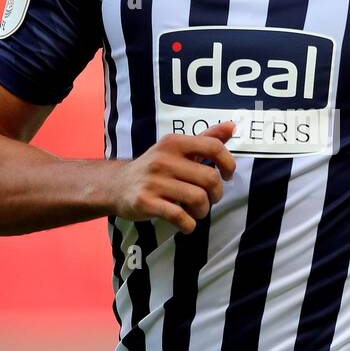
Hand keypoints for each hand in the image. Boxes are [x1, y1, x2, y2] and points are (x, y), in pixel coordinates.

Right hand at [109, 122, 235, 232]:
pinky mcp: (145, 202)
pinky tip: (186, 223)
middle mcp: (163, 159)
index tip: (226, 176)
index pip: (212, 147)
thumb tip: (232, 126)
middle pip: (210, 178)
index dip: (228, 163)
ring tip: (196, 211)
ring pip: (198, 199)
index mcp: (174, 143)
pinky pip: (179, 216)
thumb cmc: (155, 168)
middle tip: (209, 199)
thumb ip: (205, 139)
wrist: (117, 185)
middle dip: (216, 194)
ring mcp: (153, 181)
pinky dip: (189, 225)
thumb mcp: (177, 149)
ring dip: (203, 211)